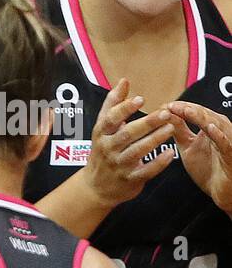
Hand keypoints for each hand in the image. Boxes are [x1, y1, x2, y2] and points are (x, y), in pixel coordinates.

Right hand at [80, 78, 177, 207]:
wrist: (96, 187)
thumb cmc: (103, 151)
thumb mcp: (102, 128)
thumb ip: (113, 104)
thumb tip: (124, 81)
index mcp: (101, 134)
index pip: (110, 119)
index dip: (124, 109)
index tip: (140, 99)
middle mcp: (108, 149)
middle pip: (127, 134)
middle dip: (146, 123)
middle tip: (165, 112)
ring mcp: (118, 165)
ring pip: (137, 152)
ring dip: (154, 140)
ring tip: (171, 128)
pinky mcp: (129, 179)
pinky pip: (145, 171)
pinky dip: (158, 163)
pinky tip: (171, 153)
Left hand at [167, 101, 231, 213]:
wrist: (221, 192)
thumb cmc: (208, 168)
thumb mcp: (188, 147)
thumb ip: (180, 132)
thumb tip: (167, 115)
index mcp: (211, 129)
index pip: (198, 113)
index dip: (183, 108)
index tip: (165, 105)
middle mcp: (222, 133)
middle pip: (208, 116)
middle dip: (190, 109)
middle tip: (173, 105)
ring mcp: (228, 144)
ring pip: (218, 126)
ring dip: (203, 118)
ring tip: (187, 111)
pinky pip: (227, 145)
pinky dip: (219, 136)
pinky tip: (210, 129)